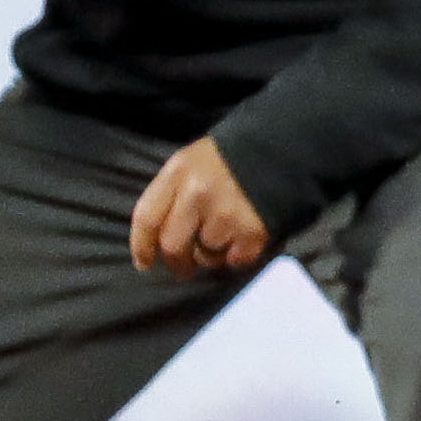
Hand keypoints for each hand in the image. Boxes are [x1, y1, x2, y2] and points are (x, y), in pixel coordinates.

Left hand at [130, 137, 267, 275]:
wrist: (280, 151)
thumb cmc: (229, 158)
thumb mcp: (192, 162)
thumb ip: (172, 194)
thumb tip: (157, 239)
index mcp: (178, 172)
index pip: (147, 217)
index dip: (141, 246)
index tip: (145, 263)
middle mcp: (197, 193)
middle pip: (173, 246)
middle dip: (178, 264)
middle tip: (184, 270)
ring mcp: (226, 214)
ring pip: (206, 256)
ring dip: (212, 254)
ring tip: (225, 236)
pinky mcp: (252, 231)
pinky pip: (234, 260)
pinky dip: (237, 256)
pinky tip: (243, 238)